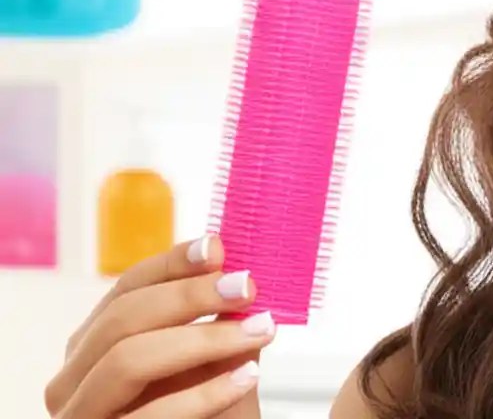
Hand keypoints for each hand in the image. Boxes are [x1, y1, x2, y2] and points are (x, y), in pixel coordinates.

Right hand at [44, 235, 273, 417]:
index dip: (172, 263)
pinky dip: (203, 394)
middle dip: (190, 296)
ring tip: (261, 329)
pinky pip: (150, 415)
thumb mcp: (216, 364)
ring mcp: (82, 417)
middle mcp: (75, 380)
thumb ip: (221, 324)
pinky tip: (247, 376)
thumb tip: (240, 273)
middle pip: (123, 320)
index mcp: (96, 346)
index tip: (220, 247)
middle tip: (249, 286)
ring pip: (127, 361)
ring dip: (202, 339)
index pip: (126, 290)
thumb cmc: (210, 415)